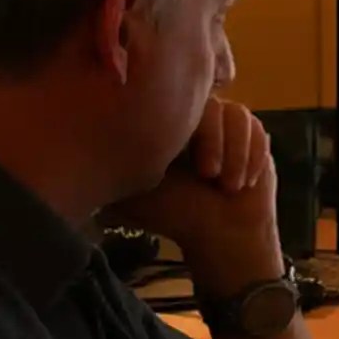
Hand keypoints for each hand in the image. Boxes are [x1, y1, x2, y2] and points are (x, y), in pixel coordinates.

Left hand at [106, 98, 283, 293]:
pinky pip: (257, 128)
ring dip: (235, 152)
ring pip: (236, 114)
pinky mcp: (254, 134)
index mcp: (165, 126)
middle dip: (213, 141)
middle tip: (209, 175)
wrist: (223, 236)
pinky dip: (252, 155)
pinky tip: (243, 182)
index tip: (185, 162)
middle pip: (208, 104)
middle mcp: (195, 118)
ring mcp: (227, 124)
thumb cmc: (177, 216)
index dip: (184, 127)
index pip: (174, 102)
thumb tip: (81, 154)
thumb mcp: (136, 195)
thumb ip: (113, 171)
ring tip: (228, 186)